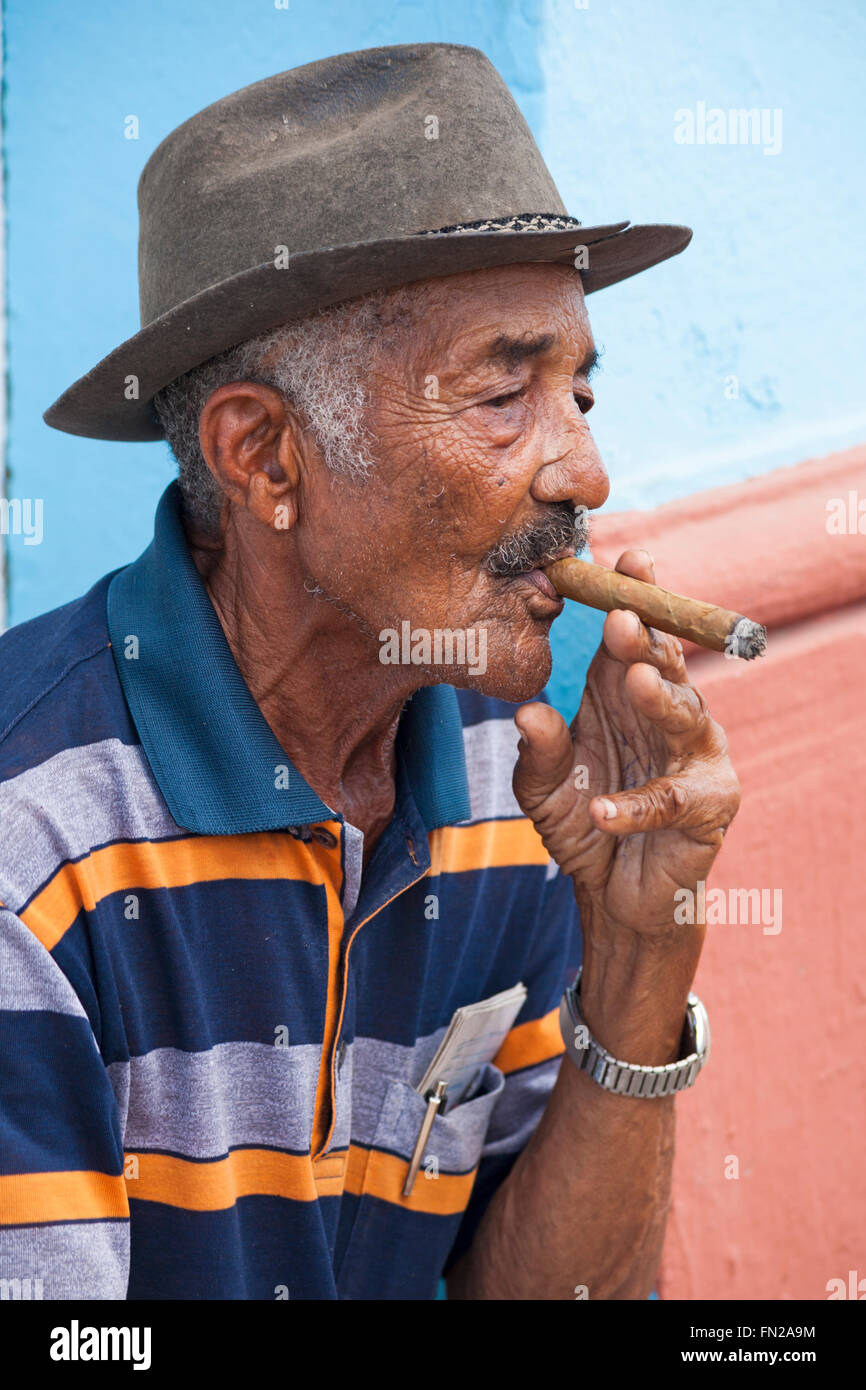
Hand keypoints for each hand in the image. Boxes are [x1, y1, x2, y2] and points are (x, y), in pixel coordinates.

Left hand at [513, 548, 740, 936]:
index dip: (636, 597)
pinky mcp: (709, 805)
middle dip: (647, 640)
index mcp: (624, 693)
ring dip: (659, 702)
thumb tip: (527, 714)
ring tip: (632, 684)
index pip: (634, 636)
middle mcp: (666, 715)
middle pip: (664, 666)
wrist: (616, 894)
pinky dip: (634, 806)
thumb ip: (537, 751)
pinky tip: (602, 810)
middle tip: (623, 617)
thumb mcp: (543, 787)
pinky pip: (671, 801)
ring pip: (685, 719)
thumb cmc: (582, 822)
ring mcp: (695, 756)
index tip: (626, 560)